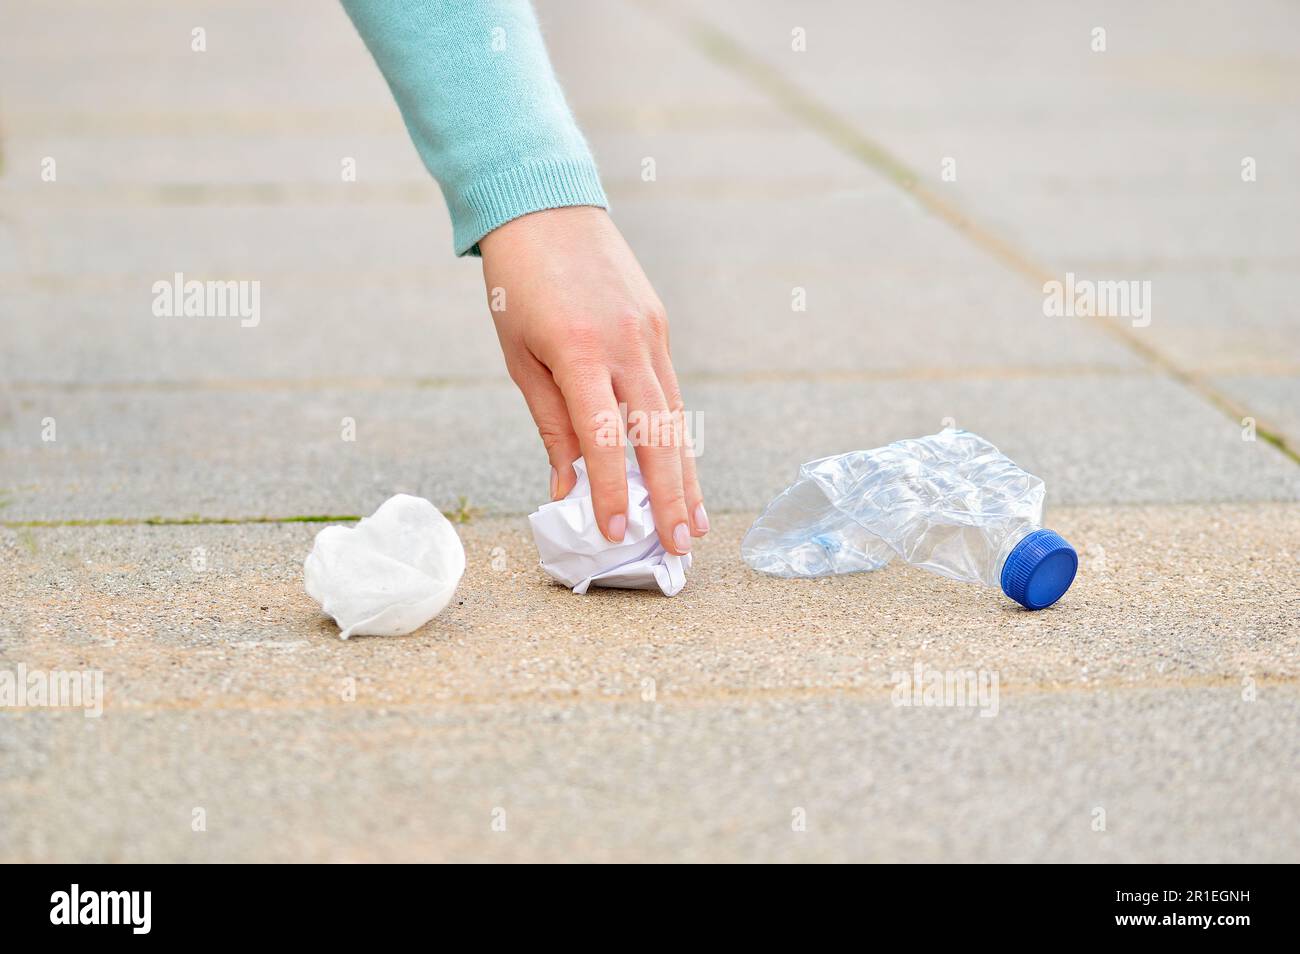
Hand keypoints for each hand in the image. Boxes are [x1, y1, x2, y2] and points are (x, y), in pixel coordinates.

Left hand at [480, 206, 706, 555]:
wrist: (545, 207)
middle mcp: (625, 344)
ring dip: (686, 475)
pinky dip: (678, 436)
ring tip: (694, 523)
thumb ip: (551, 424)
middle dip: (671, 497)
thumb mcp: (520, 358)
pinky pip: (670, 392)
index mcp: (580, 352)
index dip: (613, 491)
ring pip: (676, 417)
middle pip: (658, 434)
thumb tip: (567, 489)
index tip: (618, 534)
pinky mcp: (658, 326)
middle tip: (682, 547)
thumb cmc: (518, 287)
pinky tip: (682, 470)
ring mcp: (649, 333)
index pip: (603, 438)